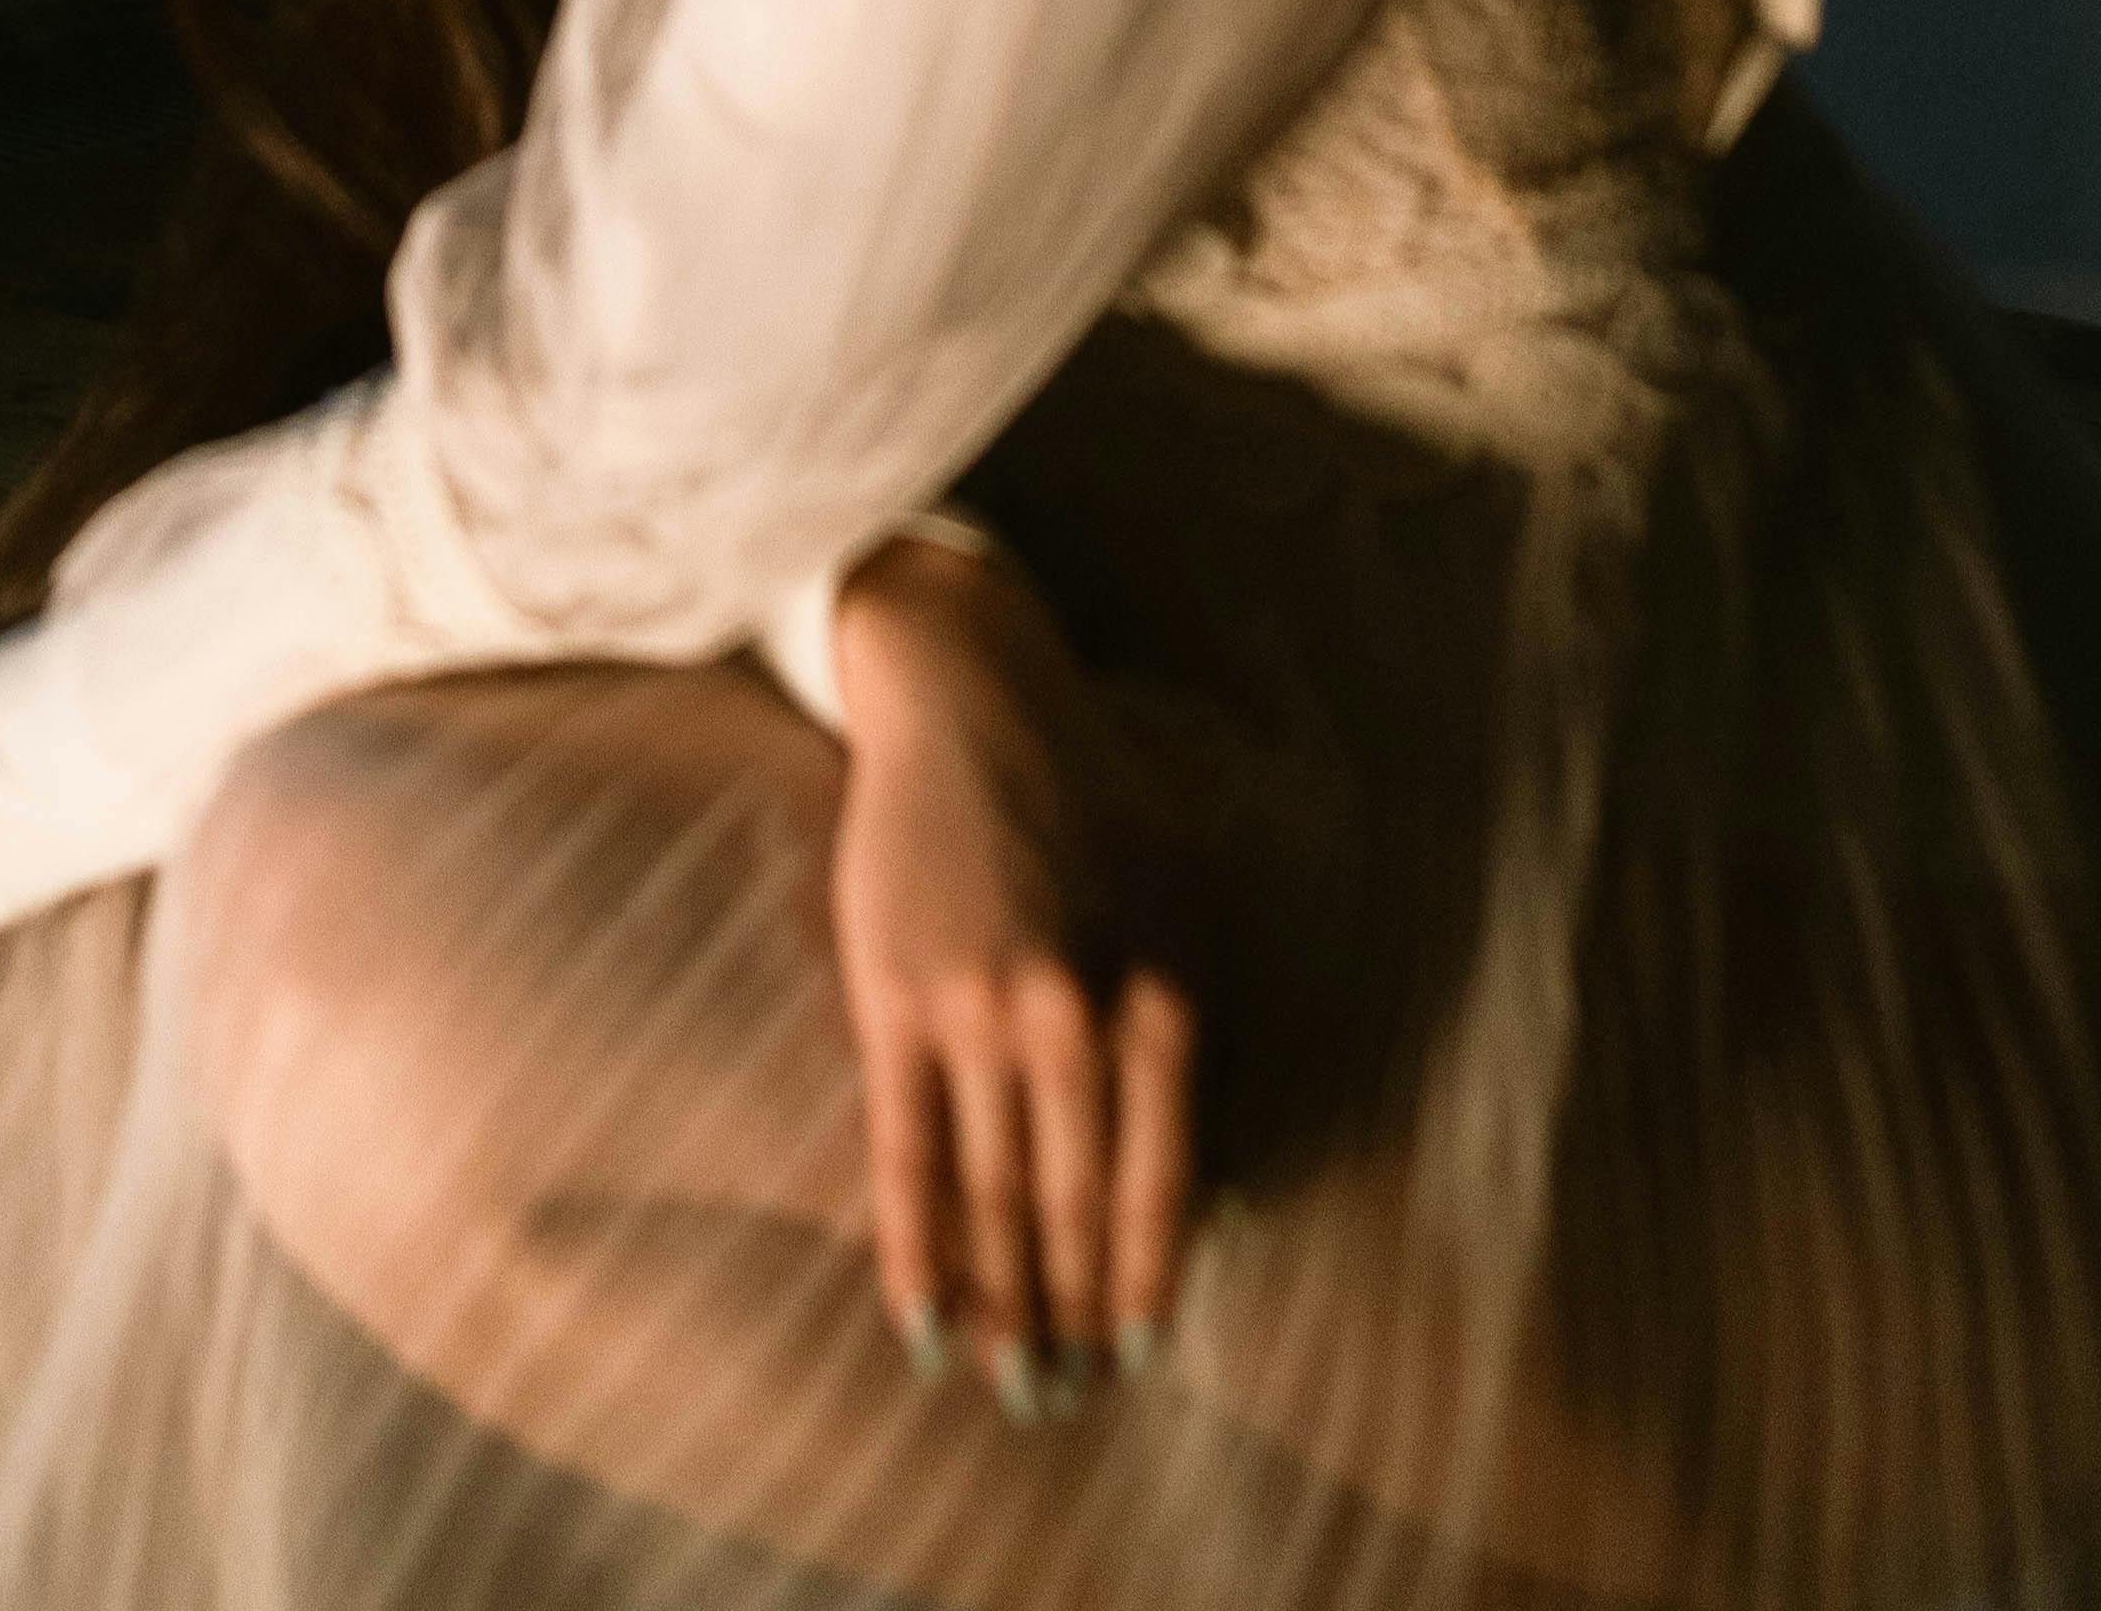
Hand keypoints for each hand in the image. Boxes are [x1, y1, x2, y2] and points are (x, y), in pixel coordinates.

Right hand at [830, 538, 1195, 1413]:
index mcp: (1163, 994)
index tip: (1132, 1362)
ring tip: (999, 1380)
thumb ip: (1191, 1034)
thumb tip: (1206, 1187)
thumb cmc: (1093, 804)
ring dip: (998, 1306)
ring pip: (991, 1198)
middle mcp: (1077, 1012)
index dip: (1142, 1287)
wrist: (969, 700)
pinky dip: (912, 1250)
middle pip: (1071, 1209)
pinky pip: (904, 1153)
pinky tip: (918, 1319)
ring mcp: (980, 1008)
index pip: (1160, 1187)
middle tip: (1057, 1399)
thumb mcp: (1183, 902)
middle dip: (1067, 1318)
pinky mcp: (894, 996)